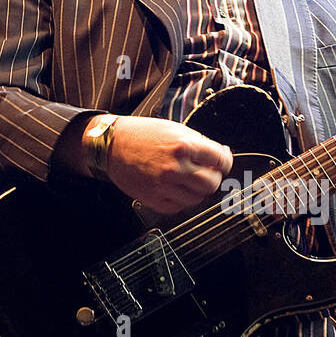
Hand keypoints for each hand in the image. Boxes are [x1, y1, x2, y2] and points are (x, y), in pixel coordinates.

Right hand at [106, 117, 232, 213]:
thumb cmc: (141, 134)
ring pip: (197, 198)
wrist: (111, 145)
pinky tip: (174, 187)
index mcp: (184, 146)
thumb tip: (219, 157)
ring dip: (197, 190)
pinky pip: (179, 207)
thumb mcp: (174, 129)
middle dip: (213, 177)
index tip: (222, 162)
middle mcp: (176, 168)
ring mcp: (164, 186)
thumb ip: (199, 144)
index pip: (221, 161)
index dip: (224, 161)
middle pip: (212, 184)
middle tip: (206, 171)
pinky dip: (181, 199)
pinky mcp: (154, 199)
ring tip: (187, 179)